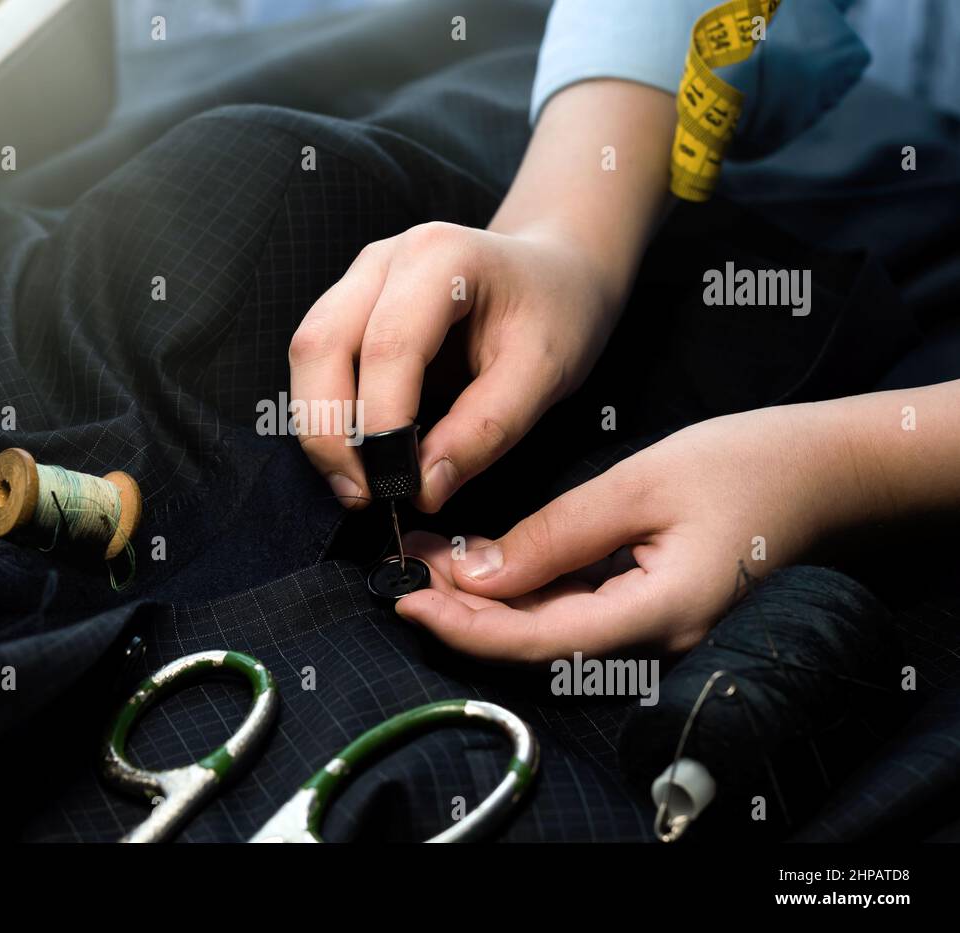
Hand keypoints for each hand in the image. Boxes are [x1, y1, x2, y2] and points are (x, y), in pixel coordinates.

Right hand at [289, 221, 619, 511]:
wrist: (554, 274)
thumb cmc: (556, 315)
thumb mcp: (545, 374)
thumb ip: (485, 430)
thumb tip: (424, 490)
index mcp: (440, 257)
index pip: (388, 347)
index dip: (382, 426)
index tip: (399, 489)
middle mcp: (385, 259)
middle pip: (320, 344)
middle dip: (328, 430)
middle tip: (360, 495)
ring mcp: (360, 278)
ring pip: (307, 352)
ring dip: (320, 426)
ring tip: (357, 484)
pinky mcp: (350, 304)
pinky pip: (317, 360)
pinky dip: (327, 413)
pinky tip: (359, 454)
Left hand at [395, 403, 870, 659]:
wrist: (828, 474)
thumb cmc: (748, 466)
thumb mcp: (640, 485)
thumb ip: (555, 535)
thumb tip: (473, 574)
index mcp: (662, 614)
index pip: (537, 641)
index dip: (464, 626)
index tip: (405, 594)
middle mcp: (658, 642)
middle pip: (536, 646)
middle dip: (462, 612)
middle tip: (405, 566)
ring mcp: (658, 634)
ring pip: (551, 633)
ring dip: (486, 602)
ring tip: (429, 557)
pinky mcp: (653, 613)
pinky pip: (577, 615)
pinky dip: (524, 591)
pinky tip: (484, 561)